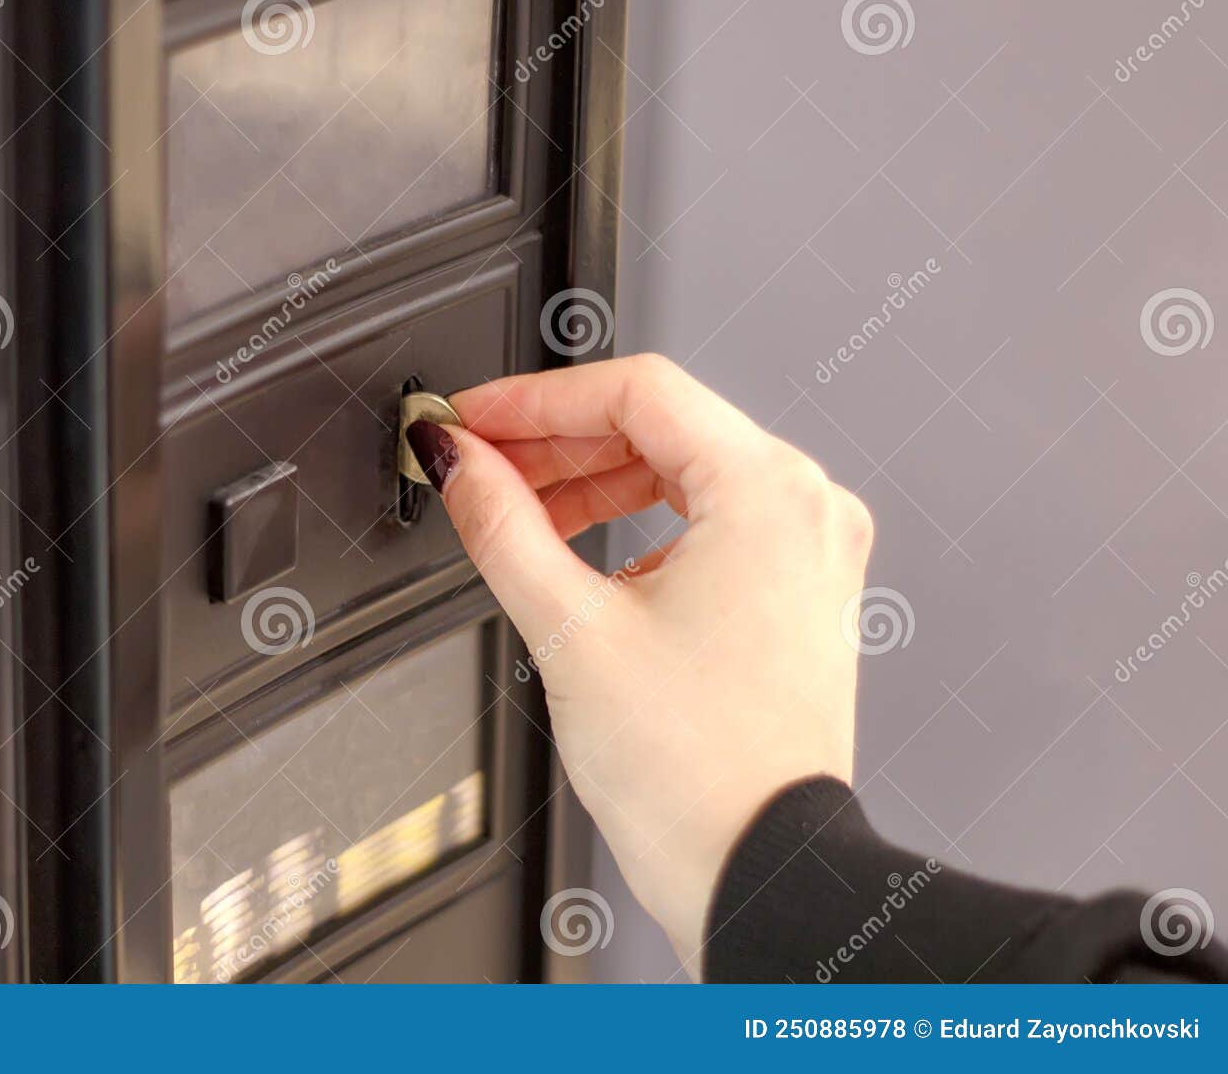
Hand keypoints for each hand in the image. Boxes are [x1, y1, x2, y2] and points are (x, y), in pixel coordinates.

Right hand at [405, 355, 871, 964]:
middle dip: (555, 442)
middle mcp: (805, 508)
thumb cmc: (699, 775)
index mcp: (769, 493)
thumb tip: (457, 461)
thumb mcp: (571, 631)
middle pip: (661, 427)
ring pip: (682, 473)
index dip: (534, 398)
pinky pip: (707, 522)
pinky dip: (636, 524)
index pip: (637, 391)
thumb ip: (501, 524)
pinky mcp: (795, 593)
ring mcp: (809, 552)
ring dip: (591, 483)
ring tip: (515, 509)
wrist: (757, 873)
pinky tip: (578, 553)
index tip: (471, 417)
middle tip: (477, 460)